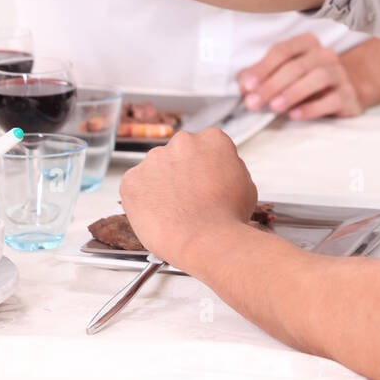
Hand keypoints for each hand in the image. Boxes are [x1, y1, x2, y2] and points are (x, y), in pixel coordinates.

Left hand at [119, 128, 257, 270]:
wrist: (205, 240)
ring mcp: (154, 159)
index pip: (205, 146)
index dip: (204, 167)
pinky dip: (142, 199)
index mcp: (212, 139)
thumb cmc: (227, 218)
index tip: (203, 181)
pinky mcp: (132, 179)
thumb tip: (220, 171)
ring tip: (173, 210)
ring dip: (161, 184)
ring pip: (156, 169)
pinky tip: (157, 214)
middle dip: (181, 172)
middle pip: (178, 154)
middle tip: (188, 197)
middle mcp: (182, 142)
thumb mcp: (246, 185)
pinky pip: (135, 186)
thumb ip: (230, 169)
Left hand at [237, 32, 364, 119]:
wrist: (345, 93)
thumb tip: (243, 83)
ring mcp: (340, 73)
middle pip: (296, 66)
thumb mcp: (285, 74)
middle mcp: (325, 54)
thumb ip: (263, 76)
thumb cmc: (307, 82)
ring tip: (274, 107)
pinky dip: (312, 107)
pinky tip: (295, 115)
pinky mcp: (349, 95)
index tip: (246, 86)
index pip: (282, 51)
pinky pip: (332, 99)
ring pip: (317, 78)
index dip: (262, 68)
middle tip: (253, 103)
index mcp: (307, 43)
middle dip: (272, 85)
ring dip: (292, 93)